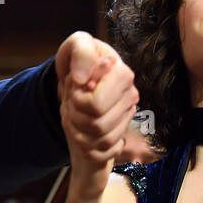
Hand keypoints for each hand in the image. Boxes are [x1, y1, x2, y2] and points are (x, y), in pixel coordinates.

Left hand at [55, 32, 138, 192]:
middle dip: (75, 117)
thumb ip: (81, 53)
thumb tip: (83, 79)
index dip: (77, 101)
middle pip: (97, 126)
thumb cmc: (76, 64)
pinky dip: (85, 147)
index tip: (74, 89)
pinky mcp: (119, 139)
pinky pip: (101, 155)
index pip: (96, 104)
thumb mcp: (74, 46)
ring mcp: (126, 119)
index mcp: (123, 75)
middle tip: (71, 104)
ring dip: (78, 131)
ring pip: (101, 142)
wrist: (74, 84)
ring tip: (75, 115)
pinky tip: (83, 132)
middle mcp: (131, 98)